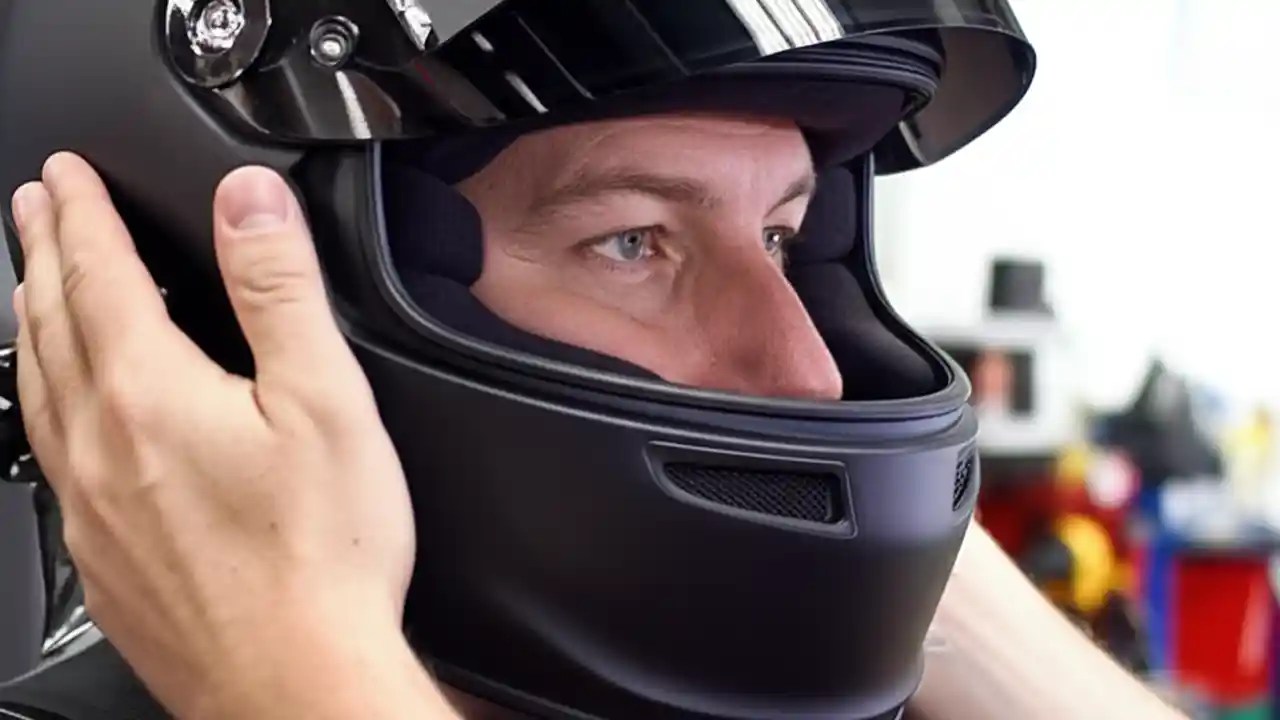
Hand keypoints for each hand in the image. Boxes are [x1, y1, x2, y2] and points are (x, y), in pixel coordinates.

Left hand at [9, 153, 421, 718]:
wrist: (294, 682)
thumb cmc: (319, 556)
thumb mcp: (323, 400)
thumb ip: (279, 288)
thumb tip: (247, 199)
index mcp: (150, 395)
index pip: (97, 275)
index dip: (81, 214)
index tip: (65, 174)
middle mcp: (99, 447)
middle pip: (51, 325)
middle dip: (42, 254)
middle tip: (31, 209)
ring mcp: (89, 508)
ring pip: (36, 390)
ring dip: (31, 323)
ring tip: (30, 288)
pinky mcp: (100, 559)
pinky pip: (47, 456)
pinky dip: (42, 404)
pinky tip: (58, 414)